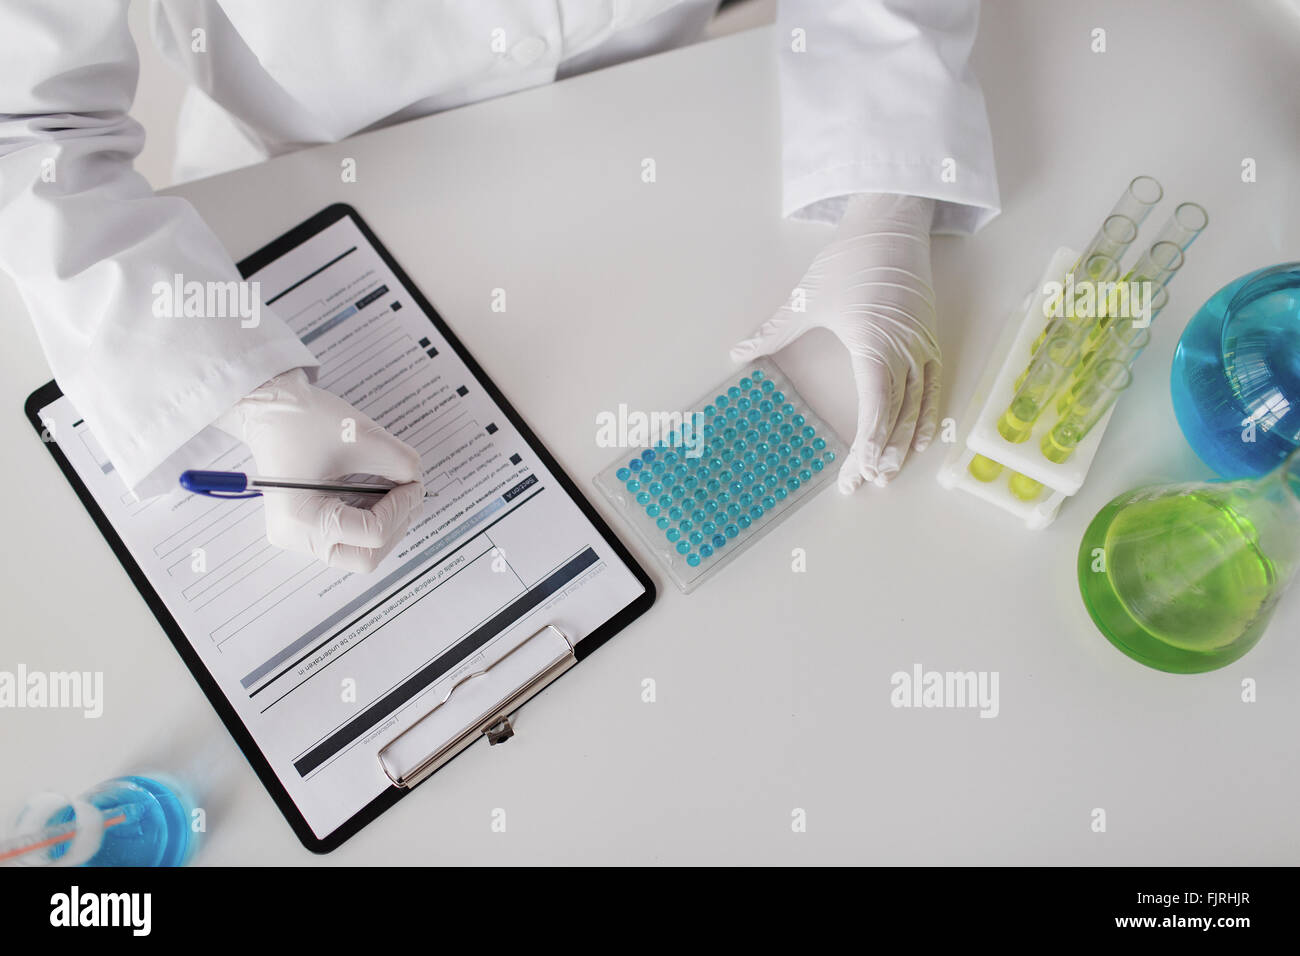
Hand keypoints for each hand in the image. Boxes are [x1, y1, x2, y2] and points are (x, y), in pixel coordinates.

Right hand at [216, 369, 424, 571]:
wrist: (269, 410)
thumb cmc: (303, 419)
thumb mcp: (360, 436)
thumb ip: (398, 463)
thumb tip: (417, 481)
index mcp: (301, 519)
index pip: (371, 533)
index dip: (402, 508)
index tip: (415, 484)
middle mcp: (296, 537)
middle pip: (366, 558)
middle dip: (396, 525)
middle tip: (409, 493)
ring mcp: (299, 538)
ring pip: (360, 553)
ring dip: (386, 525)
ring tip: (394, 491)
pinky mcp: (306, 530)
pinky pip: (348, 540)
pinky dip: (371, 521)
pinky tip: (377, 496)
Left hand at [731, 193, 940, 490]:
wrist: (891, 223)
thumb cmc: (851, 259)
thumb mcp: (807, 297)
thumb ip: (774, 331)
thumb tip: (738, 352)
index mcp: (876, 345)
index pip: (877, 408)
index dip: (870, 445)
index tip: (859, 472)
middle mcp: (905, 351)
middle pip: (899, 416)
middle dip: (885, 454)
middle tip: (868, 484)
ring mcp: (922, 345)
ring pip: (920, 406)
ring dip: (906, 442)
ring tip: (890, 473)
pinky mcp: (929, 338)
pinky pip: (934, 386)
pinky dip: (927, 416)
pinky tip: (919, 439)